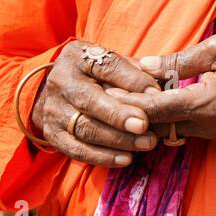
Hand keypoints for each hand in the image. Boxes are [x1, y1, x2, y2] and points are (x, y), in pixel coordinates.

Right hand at [32, 42, 162, 166]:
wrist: (59, 88)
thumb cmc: (97, 73)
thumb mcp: (113, 61)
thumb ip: (137, 71)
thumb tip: (163, 85)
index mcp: (79, 56)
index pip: (107, 66)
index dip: (133, 81)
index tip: (156, 94)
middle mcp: (62, 82)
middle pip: (90, 101)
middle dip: (119, 115)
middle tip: (145, 125)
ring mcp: (53, 109)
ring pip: (84, 128)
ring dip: (117, 139)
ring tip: (145, 143)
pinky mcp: (51, 134)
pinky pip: (76, 149)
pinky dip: (101, 156)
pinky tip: (126, 159)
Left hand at [111, 35, 215, 141]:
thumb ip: (179, 60)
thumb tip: (144, 65)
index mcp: (204, 103)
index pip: (153, 108)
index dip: (125, 101)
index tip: (102, 90)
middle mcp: (204, 125)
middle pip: (152, 125)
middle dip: (127, 111)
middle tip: (101, 94)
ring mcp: (209, 132)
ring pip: (163, 130)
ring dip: (142, 115)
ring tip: (117, 96)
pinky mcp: (212, 131)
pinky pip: (177, 128)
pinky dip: (159, 116)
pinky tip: (147, 99)